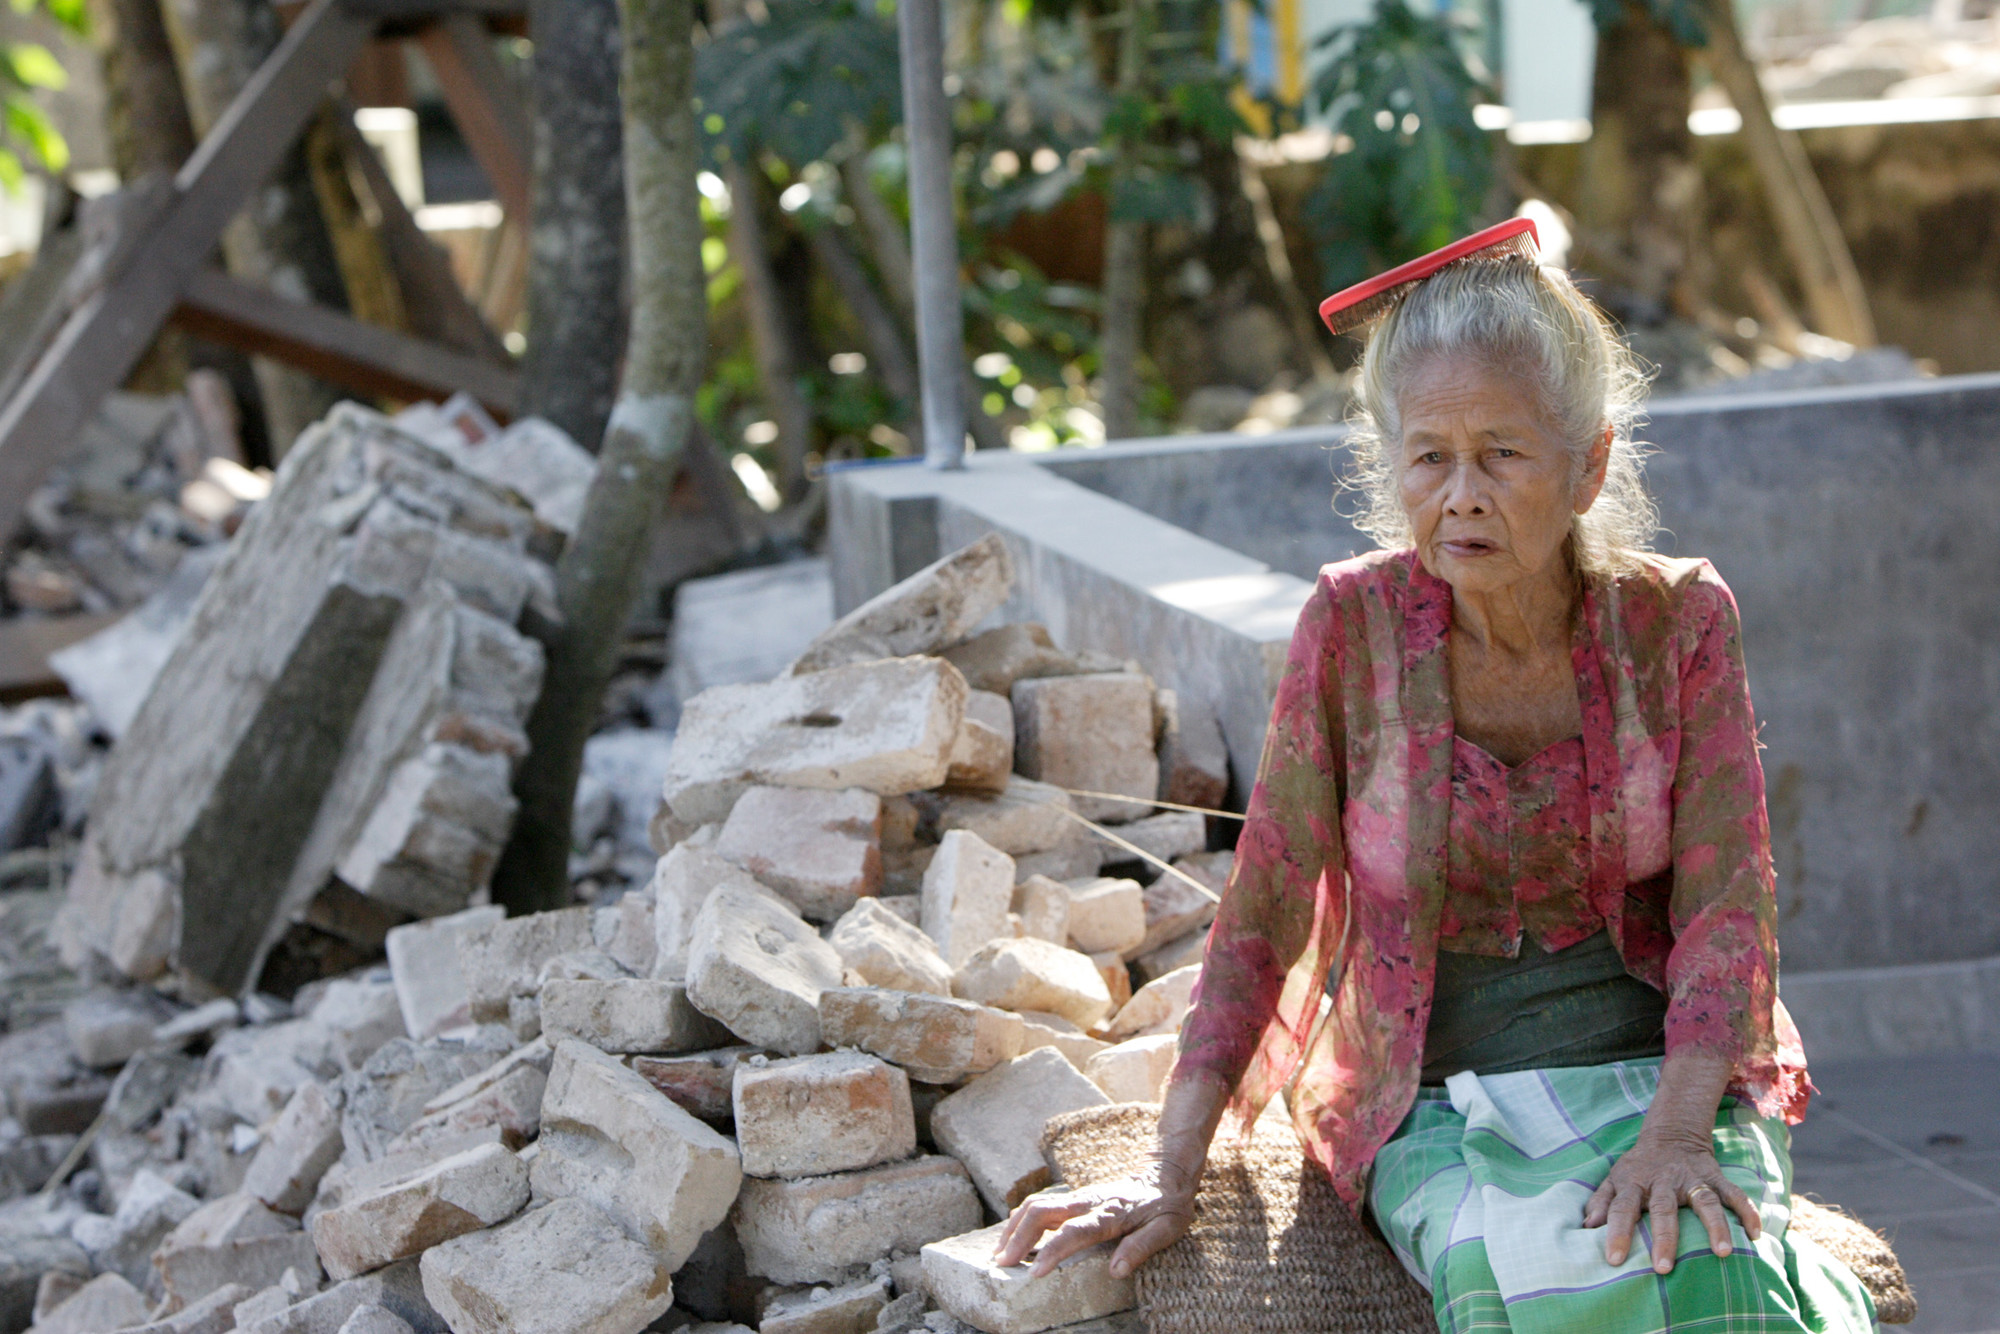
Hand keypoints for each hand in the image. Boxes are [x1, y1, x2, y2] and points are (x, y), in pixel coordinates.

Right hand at [991, 1162, 1195, 1279]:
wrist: (1165, 1174)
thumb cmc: (1167, 1206)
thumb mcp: (1166, 1230)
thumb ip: (1140, 1248)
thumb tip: (1115, 1271)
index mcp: (1109, 1214)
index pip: (1073, 1232)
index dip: (1051, 1252)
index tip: (1034, 1272)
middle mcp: (1088, 1202)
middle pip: (1041, 1211)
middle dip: (1017, 1237)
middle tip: (1002, 1265)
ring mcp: (1078, 1197)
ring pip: (1036, 1204)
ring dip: (1014, 1227)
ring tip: (1000, 1253)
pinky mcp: (1075, 1198)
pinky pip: (1041, 1205)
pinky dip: (1022, 1219)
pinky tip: (1014, 1236)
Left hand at [1582, 1129, 1760, 1273]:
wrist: (1671, 1133)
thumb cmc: (1638, 1167)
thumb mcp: (1614, 1179)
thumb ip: (1600, 1202)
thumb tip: (1586, 1227)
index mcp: (1634, 1183)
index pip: (1622, 1209)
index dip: (1616, 1233)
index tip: (1613, 1260)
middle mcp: (1662, 1181)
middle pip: (1663, 1209)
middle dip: (1664, 1238)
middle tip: (1663, 1267)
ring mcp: (1691, 1178)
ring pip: (1705, 1201)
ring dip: (1715, 1226)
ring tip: (1723, 1253)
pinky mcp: (1715, 1177)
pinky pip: (1734, 1193)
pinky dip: (1747, 1211)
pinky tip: (1755, 1233)